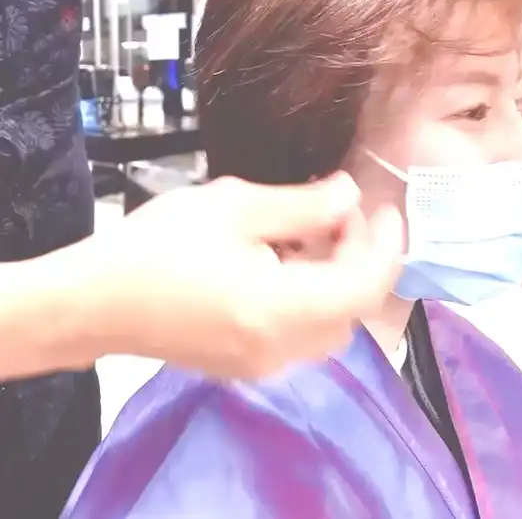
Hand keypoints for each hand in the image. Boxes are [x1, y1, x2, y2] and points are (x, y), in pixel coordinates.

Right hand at [88, 173, 402, 378]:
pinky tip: (276, 262)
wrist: (93, 300)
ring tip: (302, 232)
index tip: (386, 208)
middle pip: (353, 308)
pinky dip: (308, 298)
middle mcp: (281, 349)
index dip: (387, 244)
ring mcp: (262, 365)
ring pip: (329, 325)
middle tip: (334, 212)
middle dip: (357, 257)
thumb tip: (350, 195)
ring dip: (333, 278)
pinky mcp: (244, 366)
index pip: (366, 286)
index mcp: (280, 309)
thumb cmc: (158, 245)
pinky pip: (299, 335)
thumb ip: (303, 204)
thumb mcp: (233, 206)